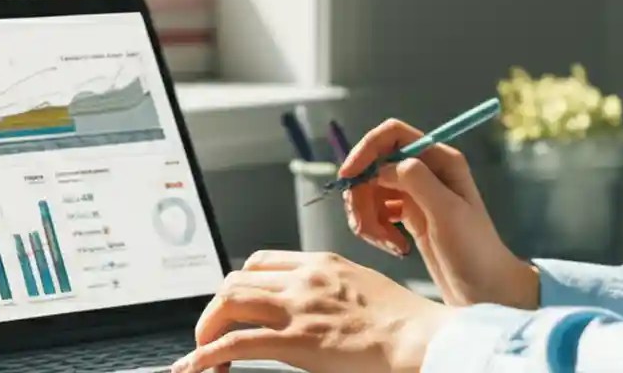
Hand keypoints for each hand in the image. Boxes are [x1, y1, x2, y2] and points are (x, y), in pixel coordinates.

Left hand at [171, 250, 452, 372]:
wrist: (423, 338)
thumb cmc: (407, 323)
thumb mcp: (367, 289)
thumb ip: (337, 292)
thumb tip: (324, 310)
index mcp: (323, 263)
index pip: (262, 260)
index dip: (240, 283)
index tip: (235, 303)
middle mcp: (305, 278)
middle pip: (236, 279)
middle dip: (216, 307)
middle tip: (213, 331)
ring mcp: (298, 308)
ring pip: (228, 302)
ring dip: (206, 327)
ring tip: (203, 351)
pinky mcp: (296, 341)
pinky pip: (236, 342)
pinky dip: (208, 354)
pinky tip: (200, 366)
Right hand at [341, 119, 538, 308]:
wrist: (487, 291)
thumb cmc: (474, 250)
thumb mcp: (448, 212)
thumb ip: (417, 180)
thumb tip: (382, 166)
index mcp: (440, 160)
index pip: (392, 134)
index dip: (365, 150)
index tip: (348, 178)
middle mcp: (426, 170)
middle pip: (374, 166)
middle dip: (362, 197)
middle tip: (366, 230)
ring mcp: (416, 193)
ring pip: (370, 191)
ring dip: (368, 218)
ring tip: (389, 244)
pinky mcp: (408, 215)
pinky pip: (376, 211)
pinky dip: (376, 229)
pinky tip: (395, 247)